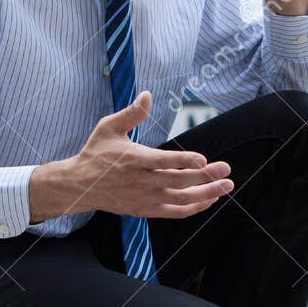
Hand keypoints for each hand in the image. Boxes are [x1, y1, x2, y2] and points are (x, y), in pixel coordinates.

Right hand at [29, 92, 232, 221]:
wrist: (80, 185)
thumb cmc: (97, 152)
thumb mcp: (109, 127)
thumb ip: (131, 113)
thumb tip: (148, 95)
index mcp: (134, 159)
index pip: (163, 161)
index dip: (184, 161)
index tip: (204, 159)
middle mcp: (141, 181)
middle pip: (179, 181)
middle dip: (206, 176)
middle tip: (227, 169)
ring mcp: (144, 198)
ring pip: (181, 199)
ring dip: (207, 193)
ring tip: (226, 186)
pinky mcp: (145, 209)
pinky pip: (174, 212)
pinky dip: (193, 207)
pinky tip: (210, 199)